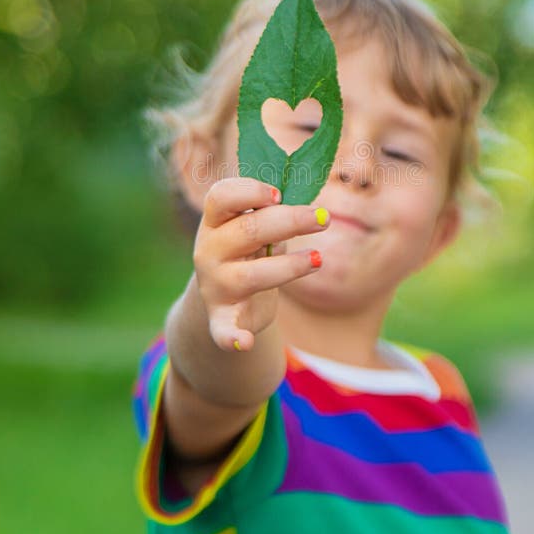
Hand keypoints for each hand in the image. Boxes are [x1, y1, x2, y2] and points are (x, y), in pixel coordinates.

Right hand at [192, 178, 329, 351]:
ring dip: (290, 267)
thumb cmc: (248, 252)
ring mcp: (215, 285)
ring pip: (252, 274)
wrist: (223, 299)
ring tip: (319, 259)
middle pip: (248, 230)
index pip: (221, 197)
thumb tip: (307, 190)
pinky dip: (231, 337)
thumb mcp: (254, 228)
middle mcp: (209, 250)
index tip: (279, 194)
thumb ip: (271, 212)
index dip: (249, 191)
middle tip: (324, 218)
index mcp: (215, 222)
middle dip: (290, 221)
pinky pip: (223, 330)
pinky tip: (244, 342)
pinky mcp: (222, 318)